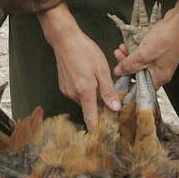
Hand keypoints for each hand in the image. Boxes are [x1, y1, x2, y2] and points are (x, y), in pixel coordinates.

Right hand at [39, 4, 121, 129]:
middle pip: (90, 108)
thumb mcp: (102, 69)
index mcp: (85, 92)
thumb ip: (108, 91)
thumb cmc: (85, 51)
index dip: (97, 129)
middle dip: (100, 105)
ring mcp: (67, 91)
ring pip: (84, 100)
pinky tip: (88, 76)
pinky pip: (78, 93)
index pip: (91, 118)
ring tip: (98, 79)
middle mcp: (74, 94)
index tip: (102, 138)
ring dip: (92, 95)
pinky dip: (85, 90)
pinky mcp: (63, 86)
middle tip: (110, 93)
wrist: (65, 40)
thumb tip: (115, 108)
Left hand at [113, 0, 178, 86]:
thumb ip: (130, 64)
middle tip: (118, 56)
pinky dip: (136, 51)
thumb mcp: (143, 54)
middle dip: (126, 65)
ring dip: (129, 56)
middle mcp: (161, 71)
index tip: (118, 76)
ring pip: (140, 63)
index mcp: (160, 76)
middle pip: (139, 74)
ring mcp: (161, 61)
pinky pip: (144, 55)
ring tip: (121, 48)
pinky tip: (129, 44)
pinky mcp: (159, 51)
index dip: (128, 82)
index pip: (141, 88)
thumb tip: (119, 72)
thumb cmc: (166, 38)